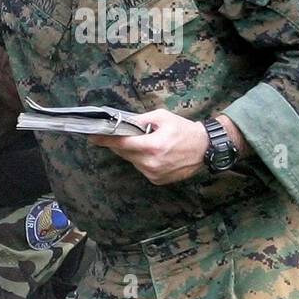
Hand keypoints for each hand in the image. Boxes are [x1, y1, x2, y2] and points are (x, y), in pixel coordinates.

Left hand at [90, 110, 234, 185]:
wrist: (205, 148)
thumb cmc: (184, 130)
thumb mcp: (162, 117)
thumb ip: (140, 119)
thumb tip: (121, 122)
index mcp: (152, 146)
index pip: (122, 144)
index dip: (106, 140)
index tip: (92, 137)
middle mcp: (151, 163)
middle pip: (124, 153)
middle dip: (121, 144)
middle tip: (122, 135)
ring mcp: (154, 174)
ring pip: (132, 161)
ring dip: (133, 153)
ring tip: (147, 144)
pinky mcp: (157, 180)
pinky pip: (141, 168)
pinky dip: (142, 161)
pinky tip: (154, 154)